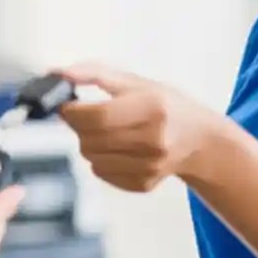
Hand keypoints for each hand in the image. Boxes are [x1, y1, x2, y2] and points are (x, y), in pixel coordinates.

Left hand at [56, 62, 224, 192]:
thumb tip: (58, 73)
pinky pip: (102, 173)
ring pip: (91, 158)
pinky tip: (117, 148)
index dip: (73, 112)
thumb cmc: (165, 106)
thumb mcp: (135, 81)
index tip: (66, 105)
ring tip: (105, 131)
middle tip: (85, 115)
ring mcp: (150, 166)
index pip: (97, 117)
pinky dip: (101, 160)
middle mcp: (154, 140)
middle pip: (91, 139)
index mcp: (152, 108)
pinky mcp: (144, 183)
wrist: (199, 139)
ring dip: (88, 143)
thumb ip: (94, 73)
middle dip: (78, 126)